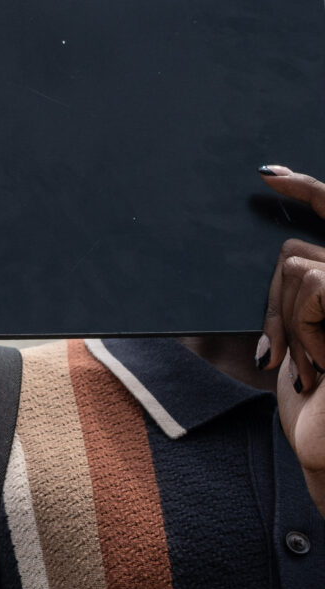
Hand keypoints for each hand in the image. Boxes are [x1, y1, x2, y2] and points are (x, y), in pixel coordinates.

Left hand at [255, 167, 324, 492]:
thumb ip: (305, 300)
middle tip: (272, 327)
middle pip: (301, 252)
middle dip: (278, 291)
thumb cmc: (320, 412)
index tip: (268, 175)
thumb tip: (273, 252)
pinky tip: (316, 364)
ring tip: (310, 369)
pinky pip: (312, 284)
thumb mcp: (305, 346)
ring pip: (299, 267)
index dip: (308, 192)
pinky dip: (300, 324)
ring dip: (286, 321)